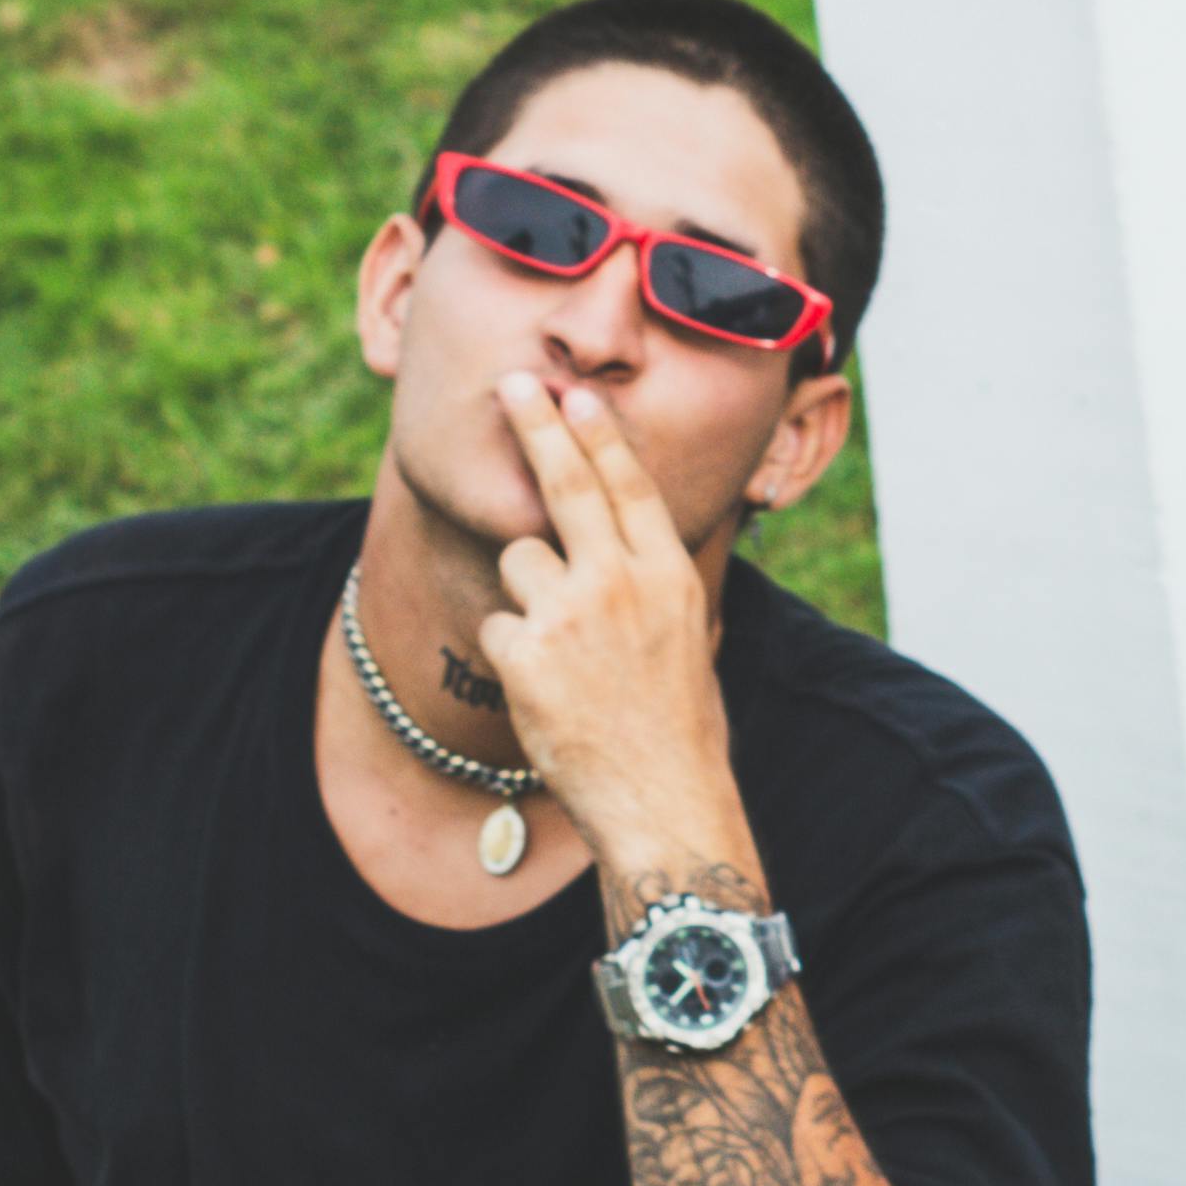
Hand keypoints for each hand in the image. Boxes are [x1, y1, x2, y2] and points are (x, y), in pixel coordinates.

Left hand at [481, 378, 746, 890]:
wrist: (662, 799)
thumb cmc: (680, 728)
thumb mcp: (688, 637)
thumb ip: (647, 583)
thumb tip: (614, 544)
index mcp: (669, 576)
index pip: (627, 486)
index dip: (597, 438)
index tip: (575, 399)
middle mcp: (620, 582)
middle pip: (566, 485)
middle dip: (536, 428)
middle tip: (512, 386)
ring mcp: (569, 615)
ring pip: (519, 561)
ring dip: (527, 595)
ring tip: (562, 653)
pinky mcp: (525, 654)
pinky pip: (497, 625)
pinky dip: (511, 655)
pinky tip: (544, 692)